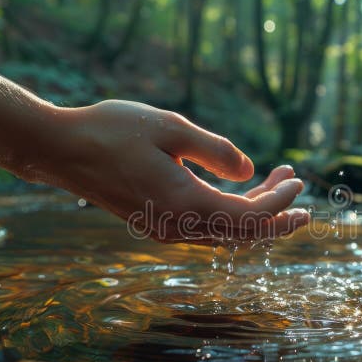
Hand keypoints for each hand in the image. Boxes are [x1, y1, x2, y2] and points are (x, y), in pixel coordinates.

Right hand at [29, 100, 309, 243]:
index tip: (298, 180)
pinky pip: (205, 228)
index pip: (250, 218)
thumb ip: (215, 151)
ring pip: (224, 231)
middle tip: (300, 190)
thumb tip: (249, 172)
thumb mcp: (171, 128)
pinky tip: (239, 190)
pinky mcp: (155, 224)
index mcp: (185, 205)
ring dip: (254, 211)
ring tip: (276, 180)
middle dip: (276, 213)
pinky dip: (230, 213)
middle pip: (242, 233)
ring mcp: (164, 231)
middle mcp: (177, 228)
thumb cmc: (112, 131)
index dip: (280, 203)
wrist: (60, 150)